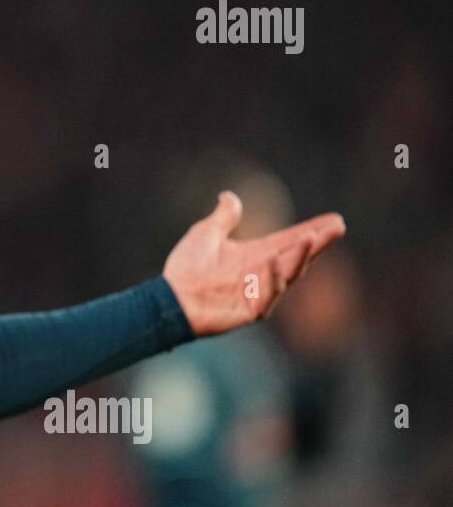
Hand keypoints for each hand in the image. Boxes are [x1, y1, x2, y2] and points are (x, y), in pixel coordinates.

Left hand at [162, 191, 345, 336]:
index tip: (334, 220)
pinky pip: (267, 296)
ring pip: (287, 275)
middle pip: (297, 257)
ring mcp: (259, 292)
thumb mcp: (206, 234)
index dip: (312, 231)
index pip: (290, 241)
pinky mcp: (250, 310)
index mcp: (257, 255)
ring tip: (311, 238)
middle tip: (336, 228)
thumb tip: (229, 196)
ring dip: (299, 257)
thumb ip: (224, 218)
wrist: (169, 298)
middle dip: (317, 243)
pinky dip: (272, 280)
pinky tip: (275, 262)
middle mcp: (263, 273)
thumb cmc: (187, 268)